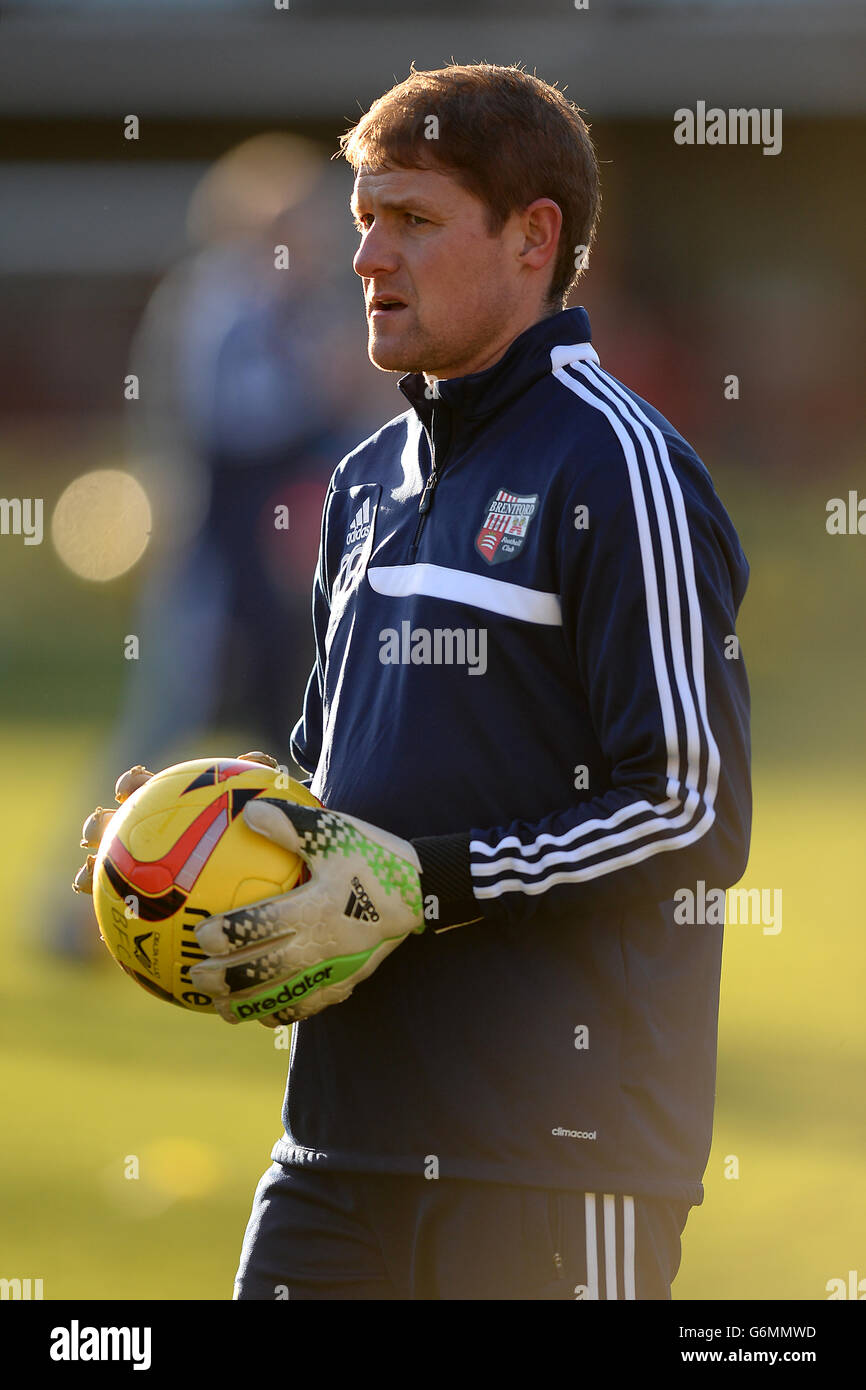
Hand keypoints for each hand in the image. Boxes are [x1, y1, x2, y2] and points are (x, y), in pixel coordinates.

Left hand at [188, 800, 424, 1025]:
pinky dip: (282, 1012)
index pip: (265, 926)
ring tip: (220, 1007)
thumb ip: (293, 824)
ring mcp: (336, 969)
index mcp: (318, 908)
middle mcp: (324, 944)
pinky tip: (263, 1014)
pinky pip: (310, 1005)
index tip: (201, 936)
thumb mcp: (338, 833)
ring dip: (248, 1004)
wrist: (422, 892)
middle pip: (266, 969)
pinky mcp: (347, 981)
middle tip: (196, 976)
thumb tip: (249, 811)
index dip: (230, 934)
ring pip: (284, 996)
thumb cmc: (375, 858)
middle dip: (227, 978)